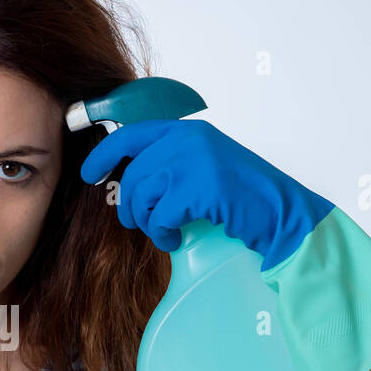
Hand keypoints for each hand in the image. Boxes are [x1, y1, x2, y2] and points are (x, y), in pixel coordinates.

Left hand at [78, 118, 333, 265]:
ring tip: (165, 232)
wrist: (280, 212)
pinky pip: (160, 215)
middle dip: (131, 205)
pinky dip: (162, 233)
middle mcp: (189, 139)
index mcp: (188, 131)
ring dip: (148, 222)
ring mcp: (195, 161)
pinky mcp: (200, 187)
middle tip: (140, 224)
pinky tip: (176, 238)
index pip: (132, 134)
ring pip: (143, 196)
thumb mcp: (204, 166)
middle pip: (134, 174)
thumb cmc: (243, 196)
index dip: (105, 154)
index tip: (90, 172)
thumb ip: (172, 163)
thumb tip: (132, 182)